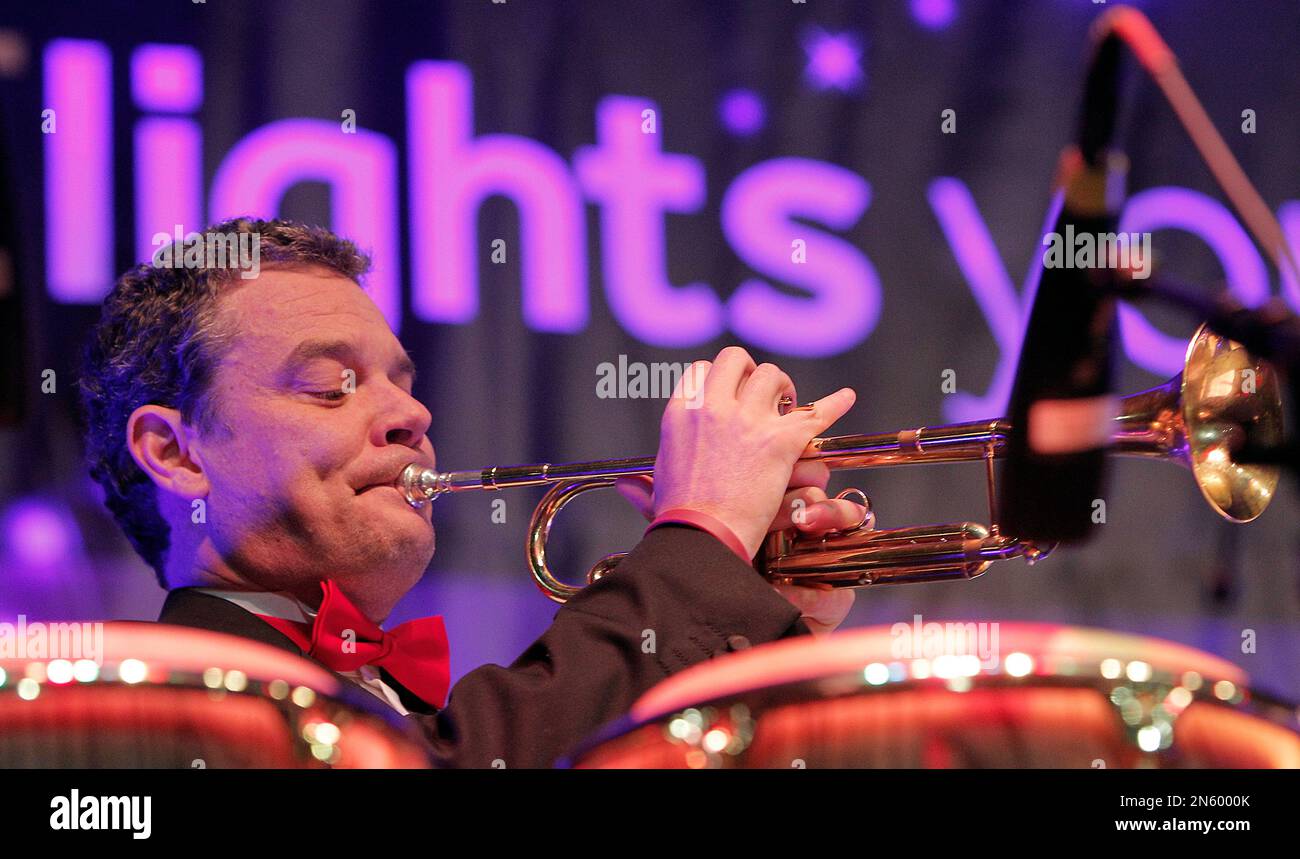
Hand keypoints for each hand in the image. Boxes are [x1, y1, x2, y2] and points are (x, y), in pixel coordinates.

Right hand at [617, 367, 862, 635]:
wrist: (701, 538)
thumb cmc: (678, 522)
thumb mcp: (657, 493)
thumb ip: (643, 484)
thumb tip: (625, 487)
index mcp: (681, 414)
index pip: (702, 371)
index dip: (721, 379)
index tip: (731, 395)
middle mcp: (713, 407)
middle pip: (736, 360)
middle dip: (752, 372)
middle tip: (763, 394)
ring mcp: (747, 420)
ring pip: (773, 377)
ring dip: (783, 390)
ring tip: (789, 408)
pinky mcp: (780, 440)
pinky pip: (814, 412)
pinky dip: (834, 404)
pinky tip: (846, 398)